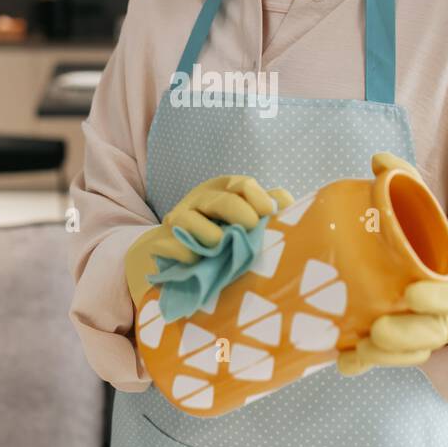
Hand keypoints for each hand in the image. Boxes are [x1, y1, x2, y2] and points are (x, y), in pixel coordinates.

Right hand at [125, 175, 293, 306]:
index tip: (270, 213)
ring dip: (207, 233)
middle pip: (220, 199)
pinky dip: (182, 252)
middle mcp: (200, 200)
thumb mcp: (246, 216)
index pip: (242, 185)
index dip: (258, 197)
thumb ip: (267, 207)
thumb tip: (287, 204)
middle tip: (250, 227)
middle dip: (237, 211)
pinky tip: (195, 261)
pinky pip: (169, 244)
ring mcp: (178, 221)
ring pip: (188, 219)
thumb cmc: (223, 234)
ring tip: (219, 245)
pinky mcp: (161, 243)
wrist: (181, 257)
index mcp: (224, 191)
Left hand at [336, 152, 447, 374]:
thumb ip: (405, 181)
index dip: (435, 296)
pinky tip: (343, 360)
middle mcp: (441, 309)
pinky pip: (388, 360)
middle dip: (405, 336)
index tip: (410, 293)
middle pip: (431, 332)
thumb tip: (379, 160)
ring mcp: (422, 328)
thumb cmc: (425, 235)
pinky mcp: (399, 342)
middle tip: (376, 331)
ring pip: (411, 351)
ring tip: (357, 349)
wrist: (439, 266)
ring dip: (384, 355)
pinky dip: (365, 363)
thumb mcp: (420, 206)